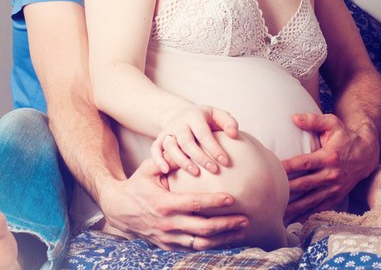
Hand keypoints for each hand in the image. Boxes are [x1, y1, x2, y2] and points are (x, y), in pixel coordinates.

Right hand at [99, 158, 247, 249]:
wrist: (118, 209)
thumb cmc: (137, 184)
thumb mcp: (148, 168)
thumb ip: (168, 159)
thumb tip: (189, 148)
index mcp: (164, 204)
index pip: (194, 204)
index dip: (214, 202)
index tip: (231, 198)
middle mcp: (167, 225)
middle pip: (202, 229)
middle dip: (226, 224)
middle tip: (245, 218)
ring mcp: (168, 238)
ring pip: (201, 243)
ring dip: (223, 239)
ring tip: (241, 231)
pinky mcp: (169, 246)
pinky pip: (193, 249)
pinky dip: (211, 246)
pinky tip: (226, 239)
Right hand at [151, 105, 238, 175]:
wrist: (181, 115)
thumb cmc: (205, 119)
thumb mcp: (217, 115)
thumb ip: (228, 122)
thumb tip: (234, 135)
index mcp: (194, 116)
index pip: (203, 132)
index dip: (214, 147)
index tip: (225, 161)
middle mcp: (179, 124)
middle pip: (186, 141)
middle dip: (200, 157)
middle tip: (214, 170)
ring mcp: (167, 132)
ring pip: (170, 147)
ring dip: (182, 161)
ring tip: (196, 173)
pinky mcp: (158, 140)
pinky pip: (155, 150)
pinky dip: (159, 160)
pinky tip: (166, 171)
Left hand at [282, 112, 380, 222]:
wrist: (366, 152)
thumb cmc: (344, 135)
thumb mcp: (332, 122)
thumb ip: (313, 120)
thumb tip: (295, 117)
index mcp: (329, 156)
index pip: (305, 162)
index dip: (289, 166)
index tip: (274, 169)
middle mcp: (332, 174)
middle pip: (305, 184)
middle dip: (287, 191)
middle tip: (270, 196)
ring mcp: (335, 188)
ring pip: (311, 200)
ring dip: (295, 208)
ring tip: (278, 214)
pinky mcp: (337, 196)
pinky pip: (320, 208)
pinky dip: (308, 215)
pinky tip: (294, 221)